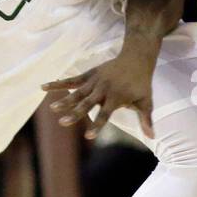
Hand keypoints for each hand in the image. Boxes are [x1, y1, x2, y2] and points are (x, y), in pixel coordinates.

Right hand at [41, 49, 156, 139]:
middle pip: (87, 104)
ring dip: (65, 100)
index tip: (89, 136)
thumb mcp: (146, 101)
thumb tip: (153, 137)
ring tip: (53, 109)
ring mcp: (94, 81)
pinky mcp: (89, 75)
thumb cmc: (141, 83)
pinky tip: (43, 87)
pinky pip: (72, 80)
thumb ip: (146, 119)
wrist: (136, 58)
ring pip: (77, 92)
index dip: (97, 125)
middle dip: (75, 113)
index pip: (105, 115)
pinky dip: (58, 83)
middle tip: (63, 122)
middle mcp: (102, 90)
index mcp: (115, 98)